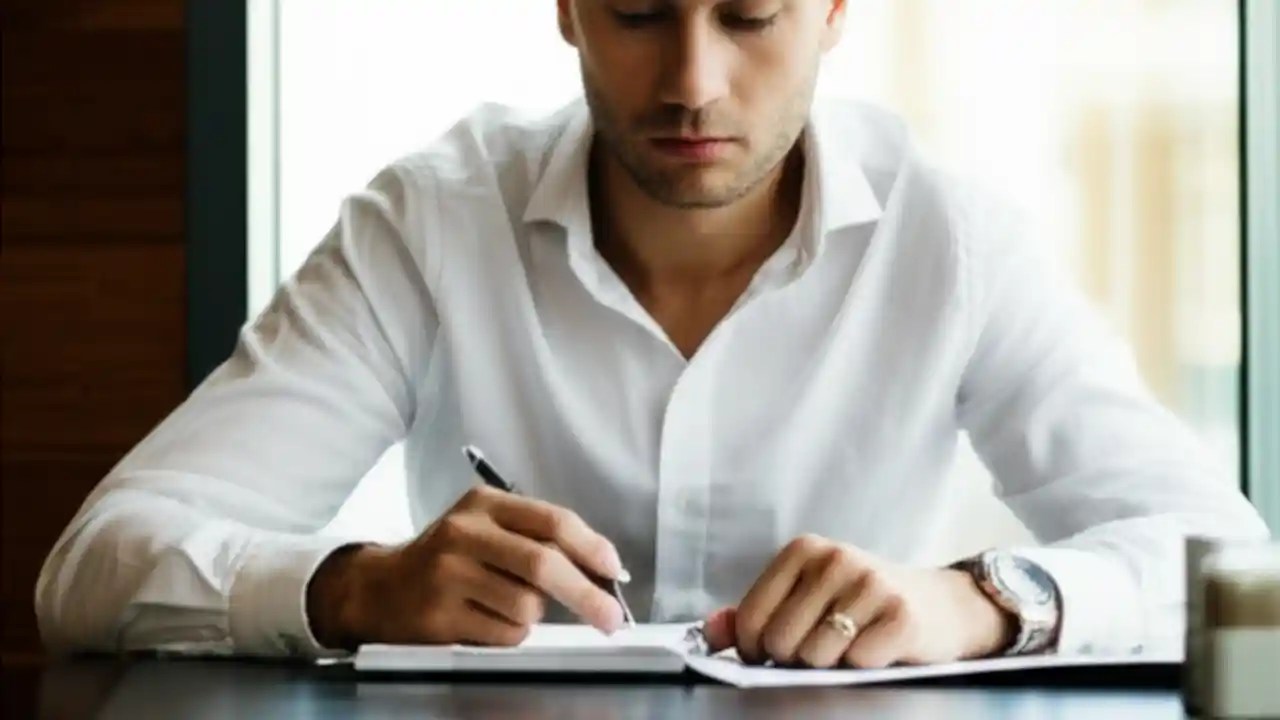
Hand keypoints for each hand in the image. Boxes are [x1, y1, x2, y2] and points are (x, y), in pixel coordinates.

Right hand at [306, 486, 627, 649]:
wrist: (380, 588)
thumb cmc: (450, 559)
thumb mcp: (486, 528)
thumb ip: (538, 539)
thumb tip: (604, 571)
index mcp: (484, 504)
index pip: (552, 521)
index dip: (592, 547)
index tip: (614, 572)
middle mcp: (464, 533)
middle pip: (543, 564)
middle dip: (587, 594)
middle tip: (612, 619)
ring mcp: (448, 575)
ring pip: (526, 605)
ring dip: (533, 615)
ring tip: (506, 605)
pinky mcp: (439, 616)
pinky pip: (504, 634)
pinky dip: (509, 634)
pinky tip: (484, 620)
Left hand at [701, 535, 1015, 667]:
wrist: (941, 605)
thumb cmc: (862, 604)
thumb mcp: (806, 597)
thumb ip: (755, 614)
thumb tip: (711, 632)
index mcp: (803, 550)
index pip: (751, 618)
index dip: (754, 650)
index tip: (769, 653)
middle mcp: (836, 559)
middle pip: (781, 641)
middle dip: (794, 659)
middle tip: (821, 647)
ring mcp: (871, 584)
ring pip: (816, 656)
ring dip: (830, 664)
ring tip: (850, 645)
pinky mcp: (902, 615)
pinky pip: (857, 663)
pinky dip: (863, 667)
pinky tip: (877, 648)